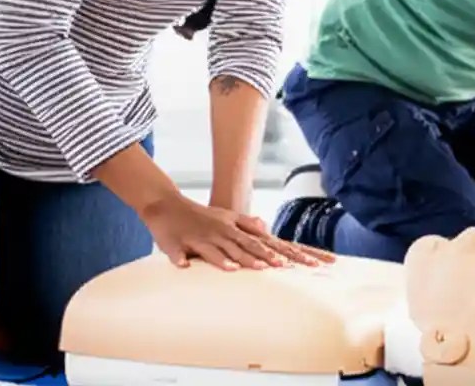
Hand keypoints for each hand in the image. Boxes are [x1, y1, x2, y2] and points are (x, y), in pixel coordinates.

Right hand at [140, 193, 336, 269]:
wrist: (166, 206)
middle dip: (270, 257)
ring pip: (226, 249)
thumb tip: (268, 228)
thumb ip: (248, 224)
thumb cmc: (200, 216)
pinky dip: (200, 261)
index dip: (288, 251)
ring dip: (241, 258)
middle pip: (251, 245)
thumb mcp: (228, 218)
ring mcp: (205, 237)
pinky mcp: (182, 244)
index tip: (308, 261)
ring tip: (258, 268)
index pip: (269, 241)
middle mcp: (225, 231)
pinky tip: (211, 269)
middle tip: (287, 268)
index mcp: (237, 228)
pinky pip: (191, 254)